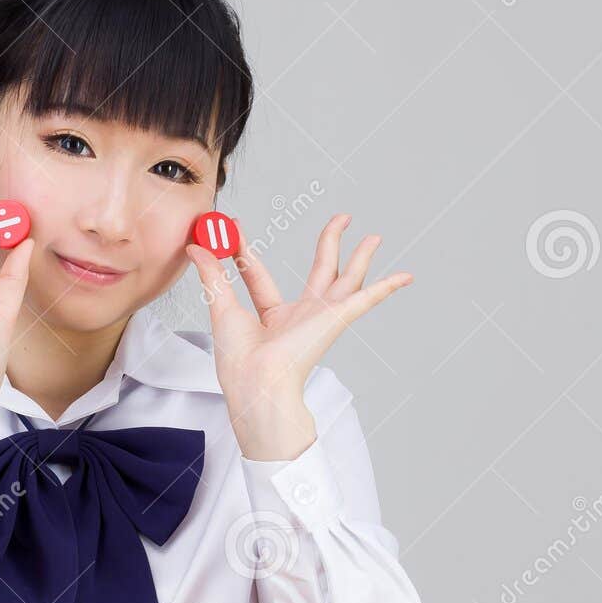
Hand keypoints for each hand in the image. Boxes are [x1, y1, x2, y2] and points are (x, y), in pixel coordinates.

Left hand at [185, 214, 411, 434]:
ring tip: (375, 237)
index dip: (246, 256)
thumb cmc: (240, 361)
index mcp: (270, 319)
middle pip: (320, 271)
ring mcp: (320, 317)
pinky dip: (387, 287)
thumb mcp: (222, 308)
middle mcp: (299, 317)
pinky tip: (405, 276)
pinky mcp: (335, 319)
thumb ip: (212, 275)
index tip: (235, 235)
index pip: (259, 279)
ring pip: (348, 279)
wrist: (257, 383)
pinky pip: (367, 299)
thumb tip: (196, 245)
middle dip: (330, 243)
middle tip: (342, 219)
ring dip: (362, 257)